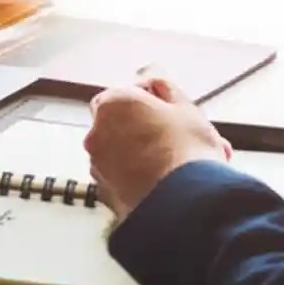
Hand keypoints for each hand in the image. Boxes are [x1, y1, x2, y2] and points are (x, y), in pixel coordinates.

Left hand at [84, 72, 232, 220]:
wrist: (185, 205)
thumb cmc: (187, 151)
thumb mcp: (184, 107)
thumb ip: (164, 86)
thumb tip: (152, 79)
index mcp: (110, 105)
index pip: (127, 93)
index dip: (154, 102)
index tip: (173, 112)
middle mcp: (96, 134)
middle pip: (125, 126)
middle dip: (152, 131)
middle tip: (184, 140)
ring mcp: (99, 167)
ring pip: (126, 154)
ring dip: (149, 155)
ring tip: (186, 166)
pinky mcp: (107, 195)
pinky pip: (125, 180)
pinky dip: (142, 179)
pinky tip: (172, 184)